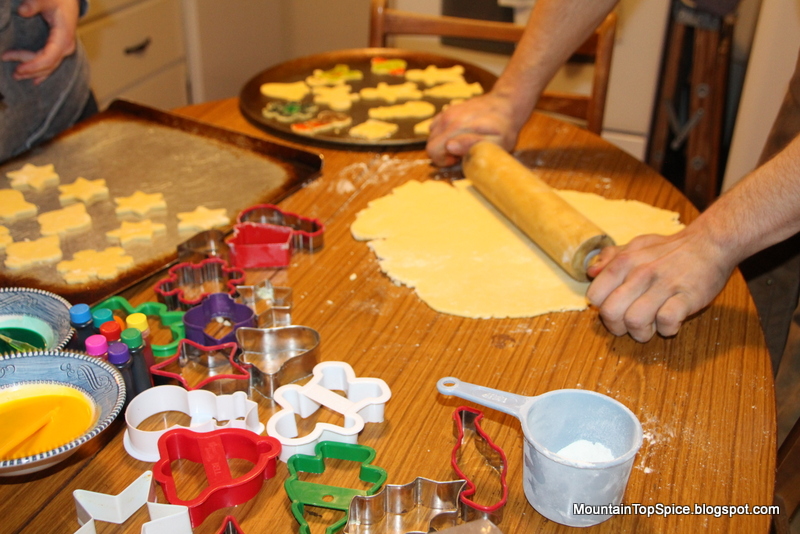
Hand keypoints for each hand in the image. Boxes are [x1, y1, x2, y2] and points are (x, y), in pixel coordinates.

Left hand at [1, 0, 79, 84]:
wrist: (69, 0)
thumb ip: (34, 4)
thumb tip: (22, 11)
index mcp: (64, 36)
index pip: (49, 57)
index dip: (34, 65)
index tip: (18, 68)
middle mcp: (66, 46)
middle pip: (47, 64)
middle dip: (29, 68)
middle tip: (10, 66)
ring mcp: (65, 49)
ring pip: (49, 66)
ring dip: (33, 72)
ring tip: (16, 74)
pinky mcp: (60, 49)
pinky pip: (51, 64)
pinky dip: (42, 72)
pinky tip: (34, 80)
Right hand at [426, 93, 521, 166]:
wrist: (506, 103)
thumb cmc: (504, 128)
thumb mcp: (495, 143)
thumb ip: (471, 145)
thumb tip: (449, 147)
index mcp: (458, 128)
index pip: (433, 151)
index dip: (444, 160)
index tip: (459, 159)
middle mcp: (449, 119)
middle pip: (430, 145)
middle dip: (442, 154)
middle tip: (460, 153)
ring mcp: (447, 112)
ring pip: (432, 136)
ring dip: (442, 144)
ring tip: (461, 144)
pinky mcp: (448, 110)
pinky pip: (435, 126)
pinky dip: (442, 135)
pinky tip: (457, 136)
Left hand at [585, 229, 734, 341]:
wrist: (711, 243)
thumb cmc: (670, 249)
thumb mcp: (636, 245)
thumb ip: (611, 258)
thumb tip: (590, 272)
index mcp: (624, 262)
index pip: (595, 296)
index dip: (602, 308)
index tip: (616, 308)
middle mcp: (640, 273)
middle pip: (611, 313)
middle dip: (617, 327)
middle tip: (629, 325)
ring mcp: (664, 285)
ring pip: (635, 321)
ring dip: (641, 332)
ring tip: (651, 326)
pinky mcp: (687, 297)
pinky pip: (667, 321)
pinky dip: (666, 329)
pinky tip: (670, 323)